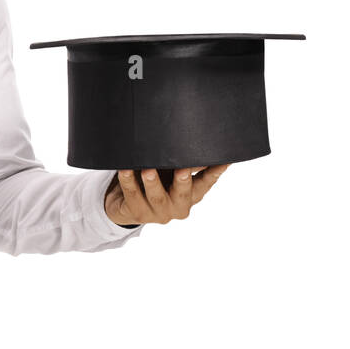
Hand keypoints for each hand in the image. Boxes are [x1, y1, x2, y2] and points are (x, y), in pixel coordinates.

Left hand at [104, 165, 229, 225]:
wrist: (126, 206)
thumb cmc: (156, 182)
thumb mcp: (172, 172)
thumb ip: (185, 161)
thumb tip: (202, 136)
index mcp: (191, 196)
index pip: (206, 183)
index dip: (215, 172)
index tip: (224, 160)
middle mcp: (177, 206)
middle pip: (182, 193)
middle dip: (182, 181)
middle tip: (182, 169)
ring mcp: (157, 212)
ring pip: (156, 196)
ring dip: (152, 182)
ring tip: (148, 170)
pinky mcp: (137, 212)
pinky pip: (132, 194)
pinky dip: (128, 181)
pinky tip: (125, 170)